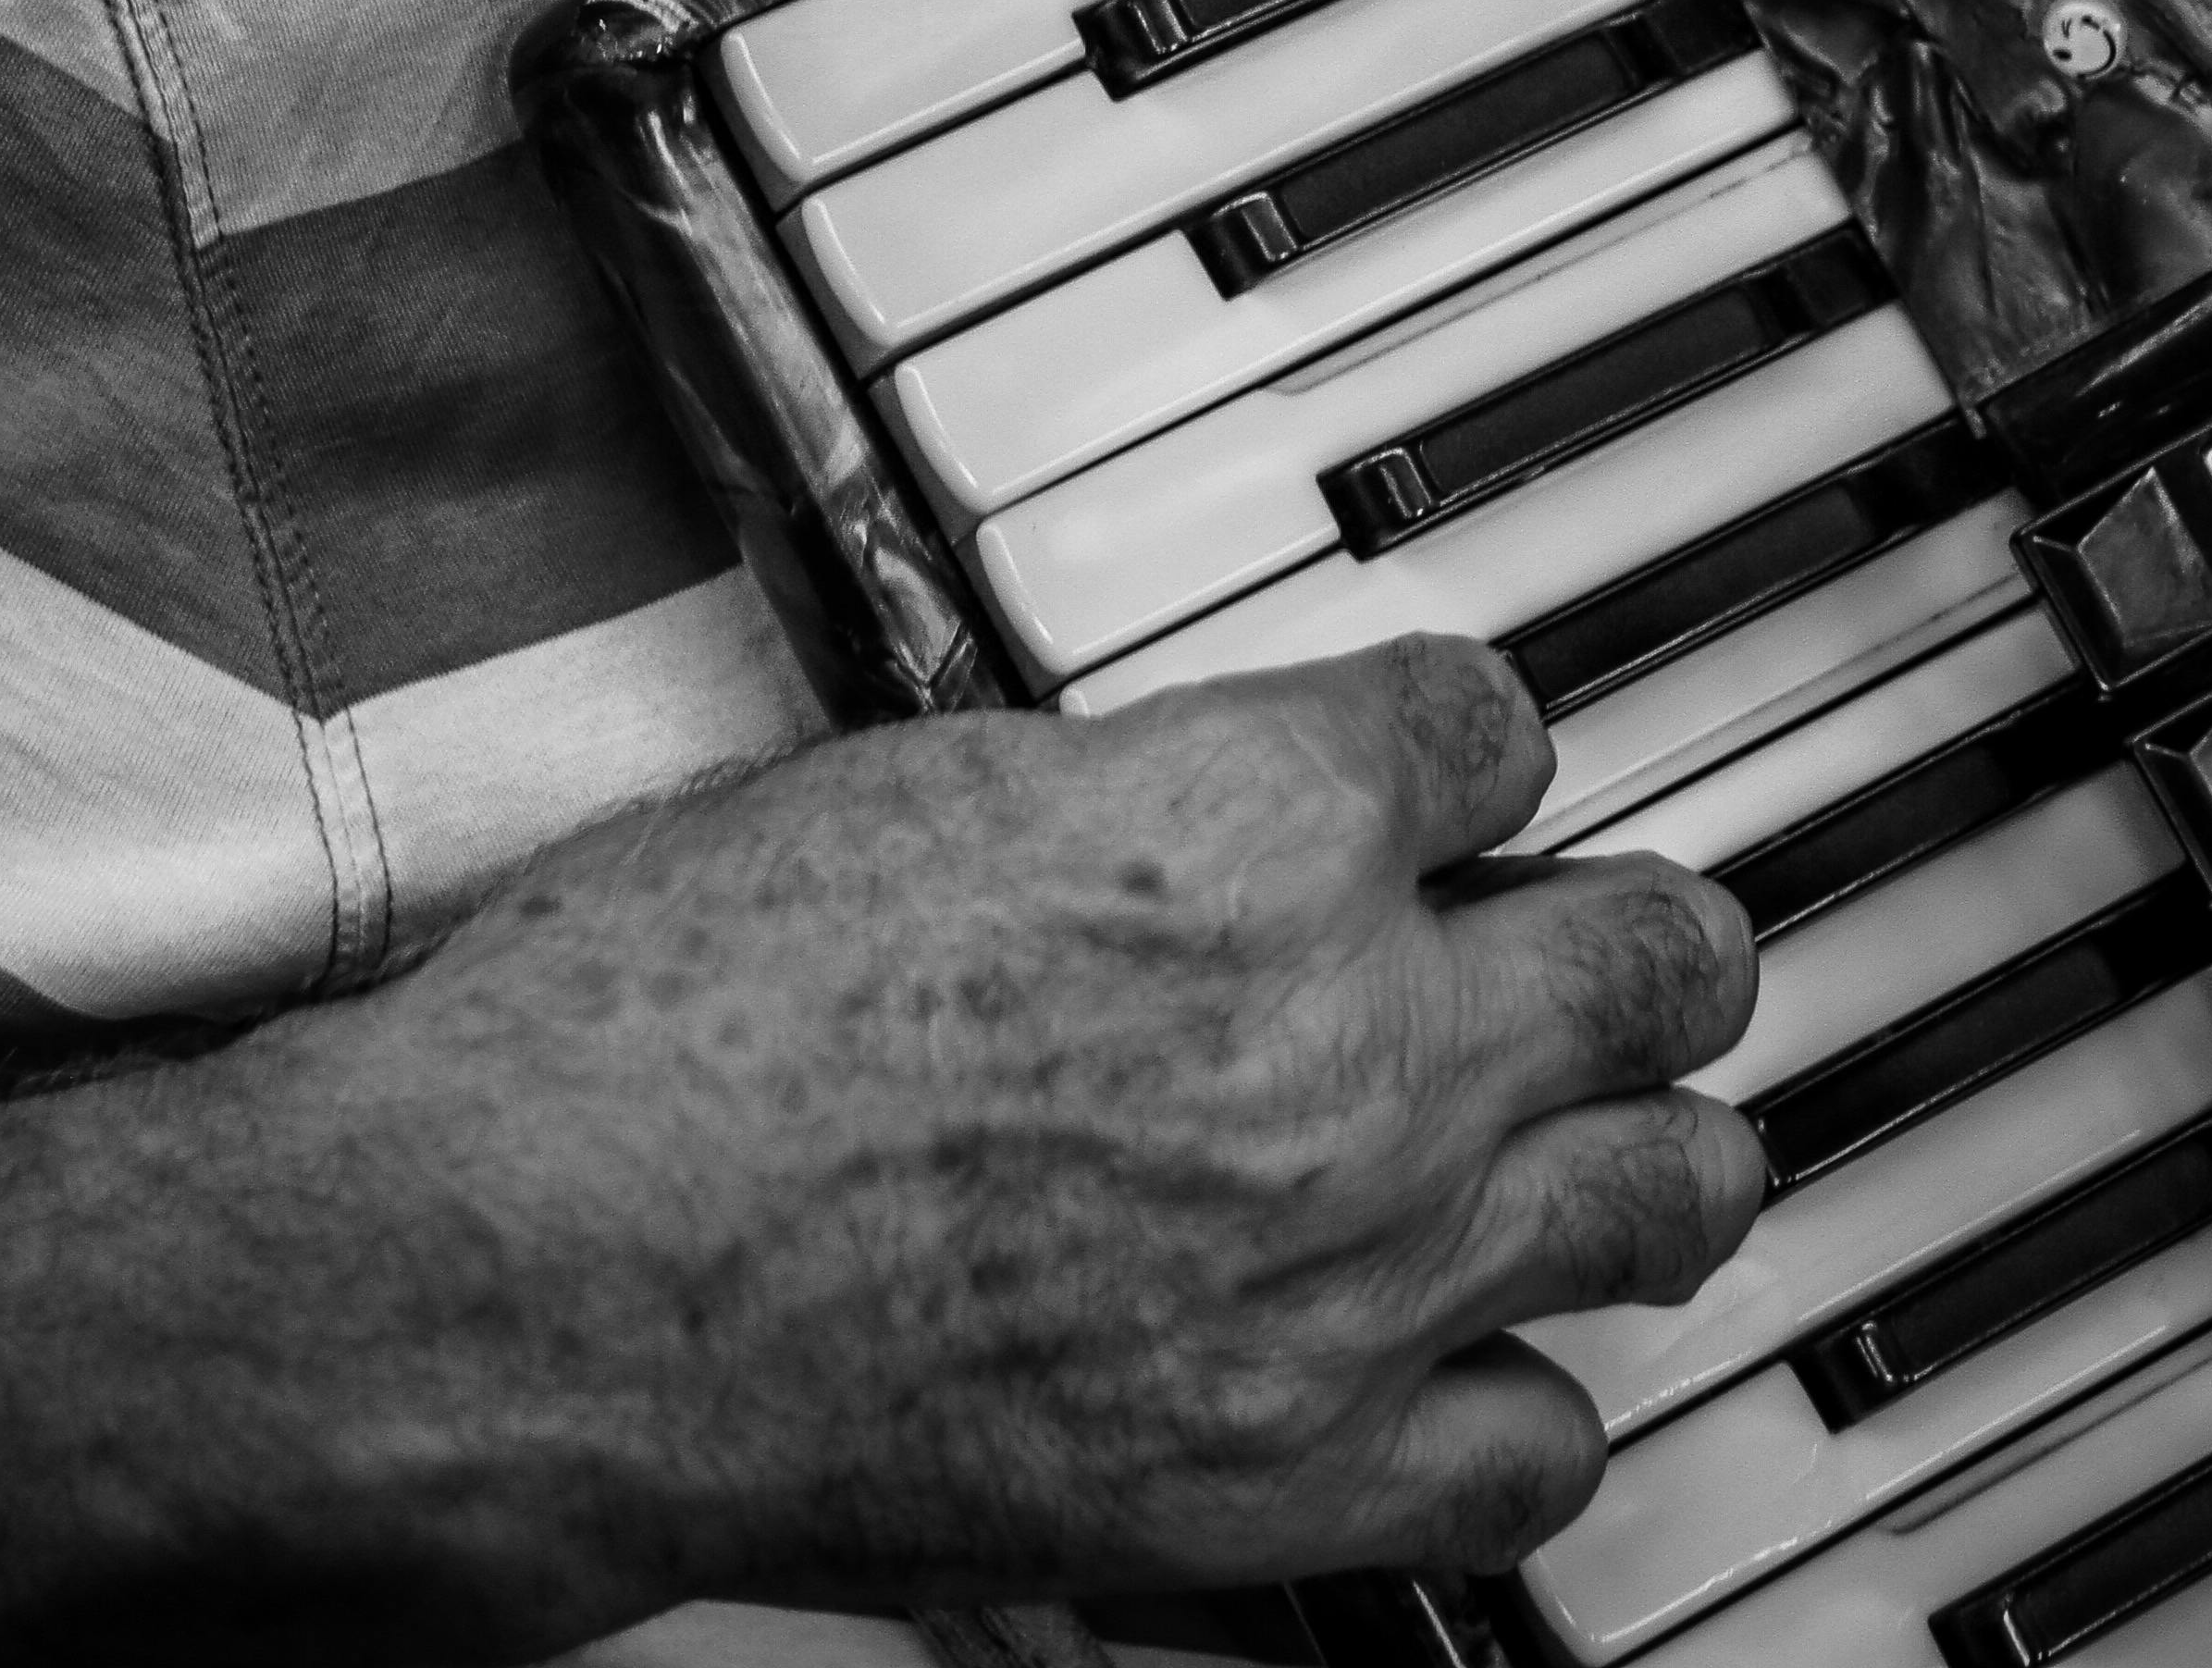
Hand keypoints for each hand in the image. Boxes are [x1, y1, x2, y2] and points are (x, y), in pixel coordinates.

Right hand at [294, 629, 1763, 1628]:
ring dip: (1663, 1148)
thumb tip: (1225, 816)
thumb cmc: (677, 1012)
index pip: (1498, 731)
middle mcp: (1351, 1038)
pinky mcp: (1285, 1479)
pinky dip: (1527, 1398)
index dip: (1482, 742)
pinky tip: (1487, 1361)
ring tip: (1655, 1138)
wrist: (548, 1266)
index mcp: (1260, 820)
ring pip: (1661, 1192)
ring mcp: (1343, 1274)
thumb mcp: (940, 782)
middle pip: (1652, 955)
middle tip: (1656, 943)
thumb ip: (1149, 799)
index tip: (1473, 767)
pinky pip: (1539, 1446)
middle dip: (1656, 934)